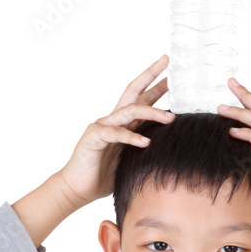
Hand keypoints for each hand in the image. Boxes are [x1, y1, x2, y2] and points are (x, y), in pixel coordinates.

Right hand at [57, 54, 175, 207]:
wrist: (79, 189)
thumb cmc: (105, 175)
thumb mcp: (131, 157)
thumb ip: (143, 144)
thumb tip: (168, 140)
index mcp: (122, 123)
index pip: (141, 98)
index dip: (156, 85)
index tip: (172, 73)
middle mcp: (112, 120)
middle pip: (133, 91)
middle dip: (150, 76)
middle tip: (167, 62)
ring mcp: (102, 126)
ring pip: (129, 112)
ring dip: (151, 112)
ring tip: (170, 118)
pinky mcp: (94, 138)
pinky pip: (115, 134)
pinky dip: (131, 138)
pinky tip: (145, 142)